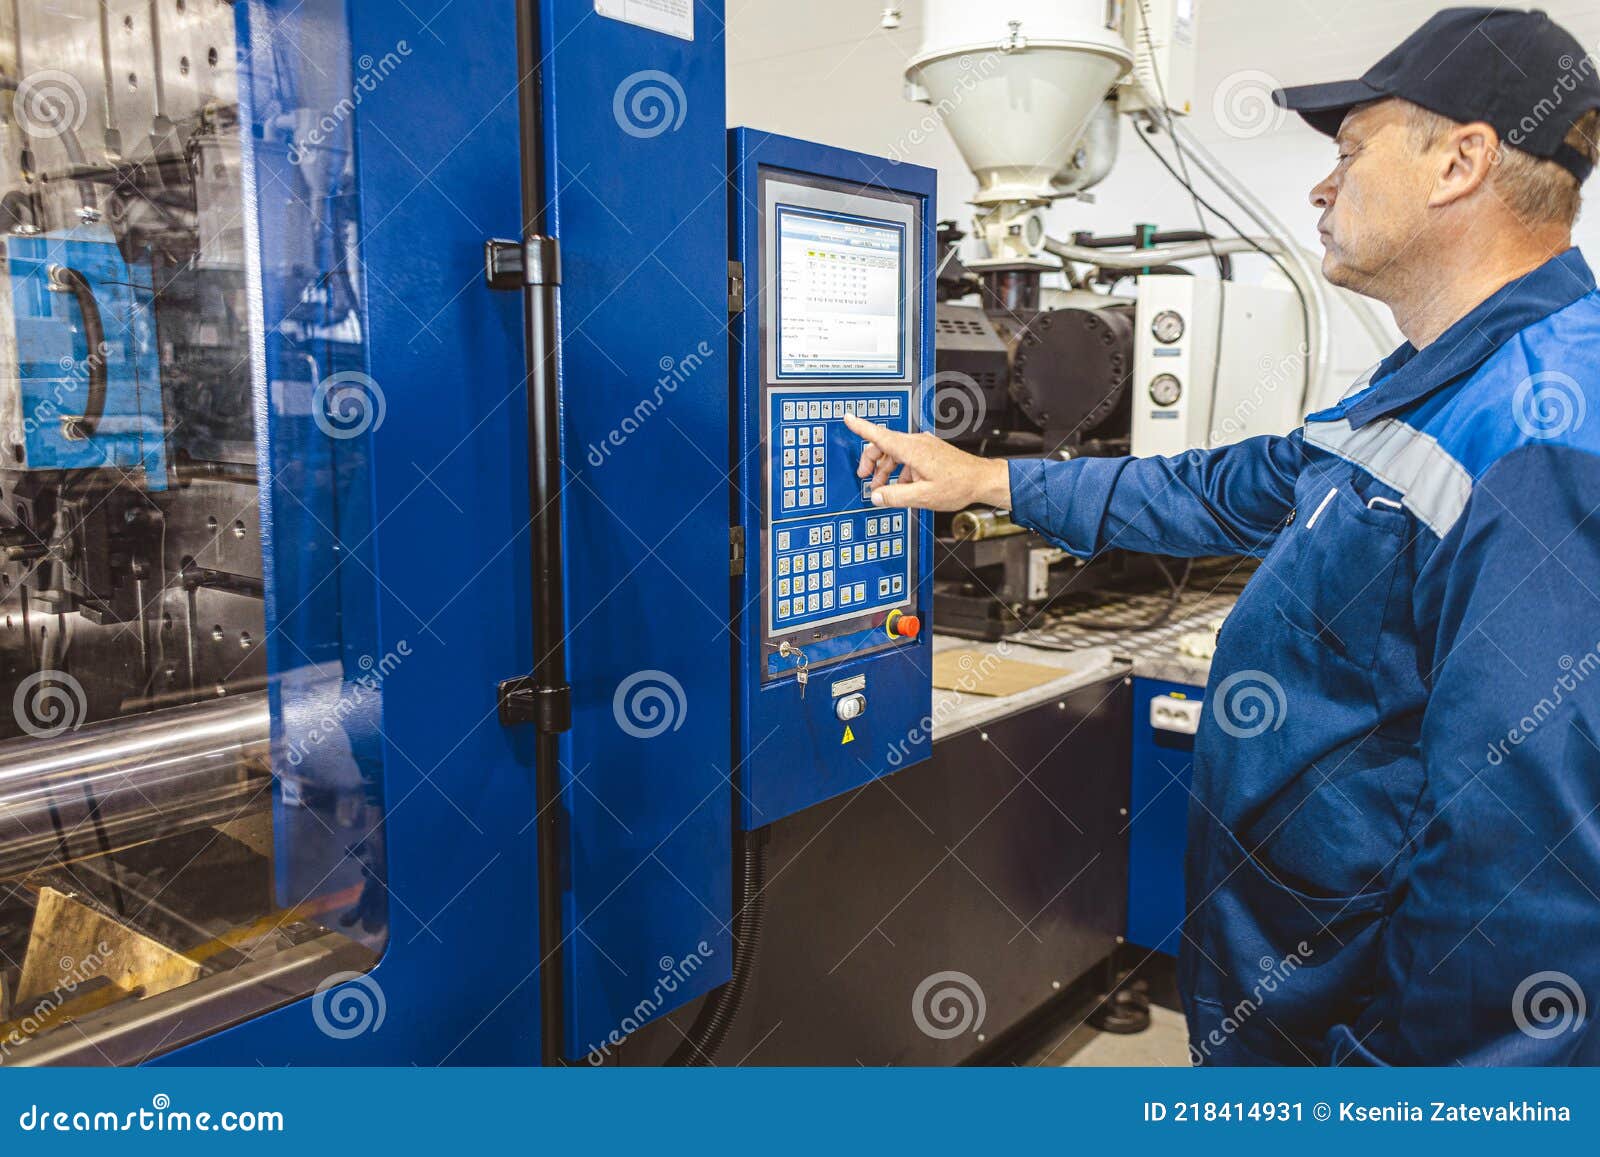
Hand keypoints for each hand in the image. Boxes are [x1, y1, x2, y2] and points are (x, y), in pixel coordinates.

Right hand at [842, 413, 1011, 511]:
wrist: (981, 480)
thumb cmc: (959, 484)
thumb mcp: (923, 496)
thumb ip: (896, 497)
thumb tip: (877, 496)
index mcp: (912, 450)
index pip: (880, 435)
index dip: (861, 427)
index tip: (848, 419)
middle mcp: (917, 443)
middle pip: (884, 445)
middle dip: (871, 461)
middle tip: (864, 477)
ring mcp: (924, 446)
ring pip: (895, 453)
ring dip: (885, 469)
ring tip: (882, 489)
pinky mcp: (930, 452)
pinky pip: (907, 457)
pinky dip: (899, 470)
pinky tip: (902, 487)